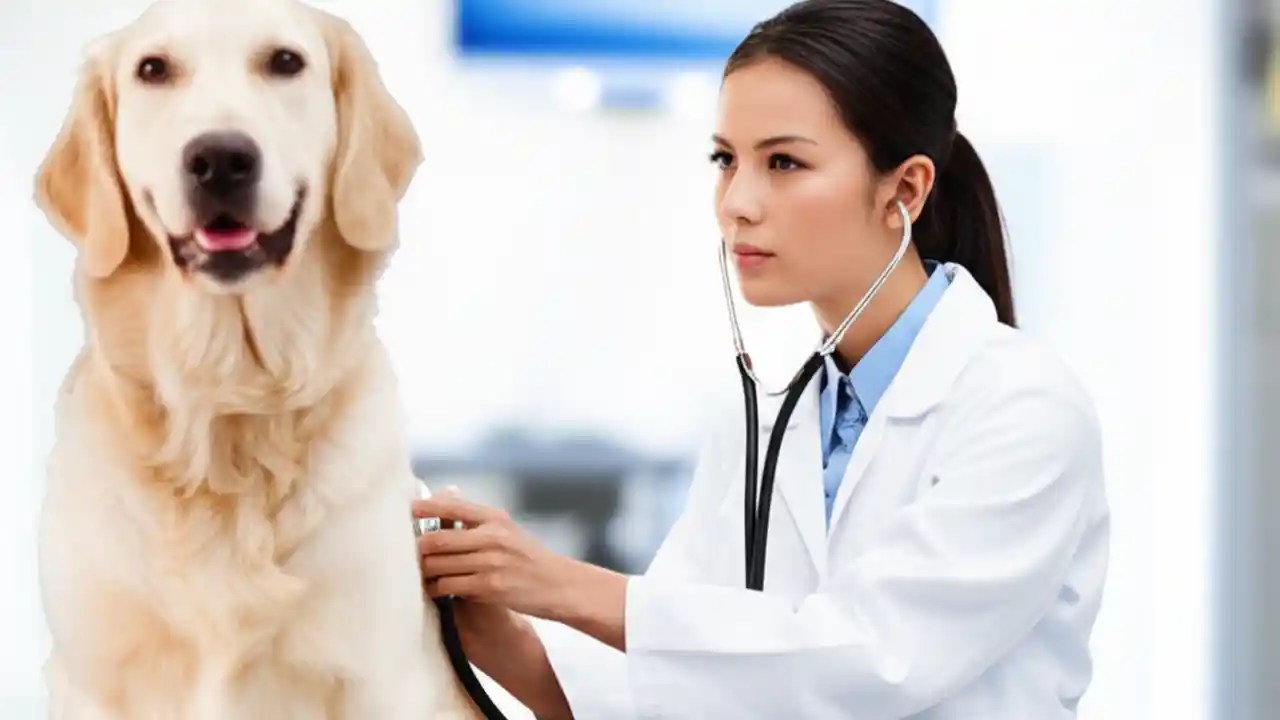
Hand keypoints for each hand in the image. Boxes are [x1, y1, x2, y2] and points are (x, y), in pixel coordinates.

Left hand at [413, 495, 628, 650]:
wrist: (560, 585)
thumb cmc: (528, 558)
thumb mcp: (507, 530)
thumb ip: (476, 518)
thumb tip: (444, 497)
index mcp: (494, 518)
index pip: (450, 506)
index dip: (423, 508)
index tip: (405, 512)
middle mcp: (492, 536)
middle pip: (436, 539)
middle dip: (415, 548)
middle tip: (403, 553)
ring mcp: (490, 562)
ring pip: (438, 565)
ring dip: (422, 572)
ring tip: (415, 574)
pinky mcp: (489, 587)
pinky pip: (448, 587)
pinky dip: (435, 589)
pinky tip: (432, 590)